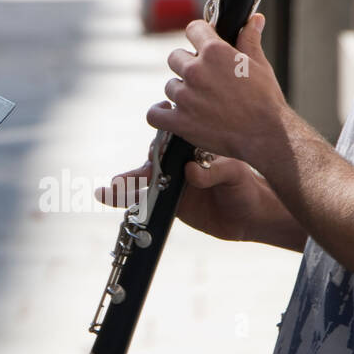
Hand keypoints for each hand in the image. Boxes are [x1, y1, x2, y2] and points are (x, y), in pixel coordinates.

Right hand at [94, 154, 279, 243]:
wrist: (250, 215)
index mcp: (195, 146)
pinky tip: (103, 195)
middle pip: (153, 156)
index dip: (162, 142)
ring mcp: (171, 180)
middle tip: (136, 174)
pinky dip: (123, 196)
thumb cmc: (247, 188)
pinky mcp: (167, 200)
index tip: (157, 150)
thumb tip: (192, 171)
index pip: (173, 138)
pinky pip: (142, 197)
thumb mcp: (235, 176)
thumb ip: (214, 172)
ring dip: (125, 181)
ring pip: (142, 176)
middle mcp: (179, 160)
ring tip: (109, 189)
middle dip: (142, 165)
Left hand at [148, 14, 290, 171]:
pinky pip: (154, 114)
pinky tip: (166, 111)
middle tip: (203, 79)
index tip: (202, 44)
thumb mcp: (260, 65)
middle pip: (175, 57)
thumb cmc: (265, 100)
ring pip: (169, 86)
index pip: (193, 29)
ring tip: (198, 102)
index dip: (199, 36)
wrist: (265, 135)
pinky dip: (159, 113)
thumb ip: (250, 40)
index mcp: (215, 51)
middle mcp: (196, 71)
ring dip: (180, 92)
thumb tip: (255, 20)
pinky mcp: (180, 122)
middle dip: (186, 65)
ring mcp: (185, 97)